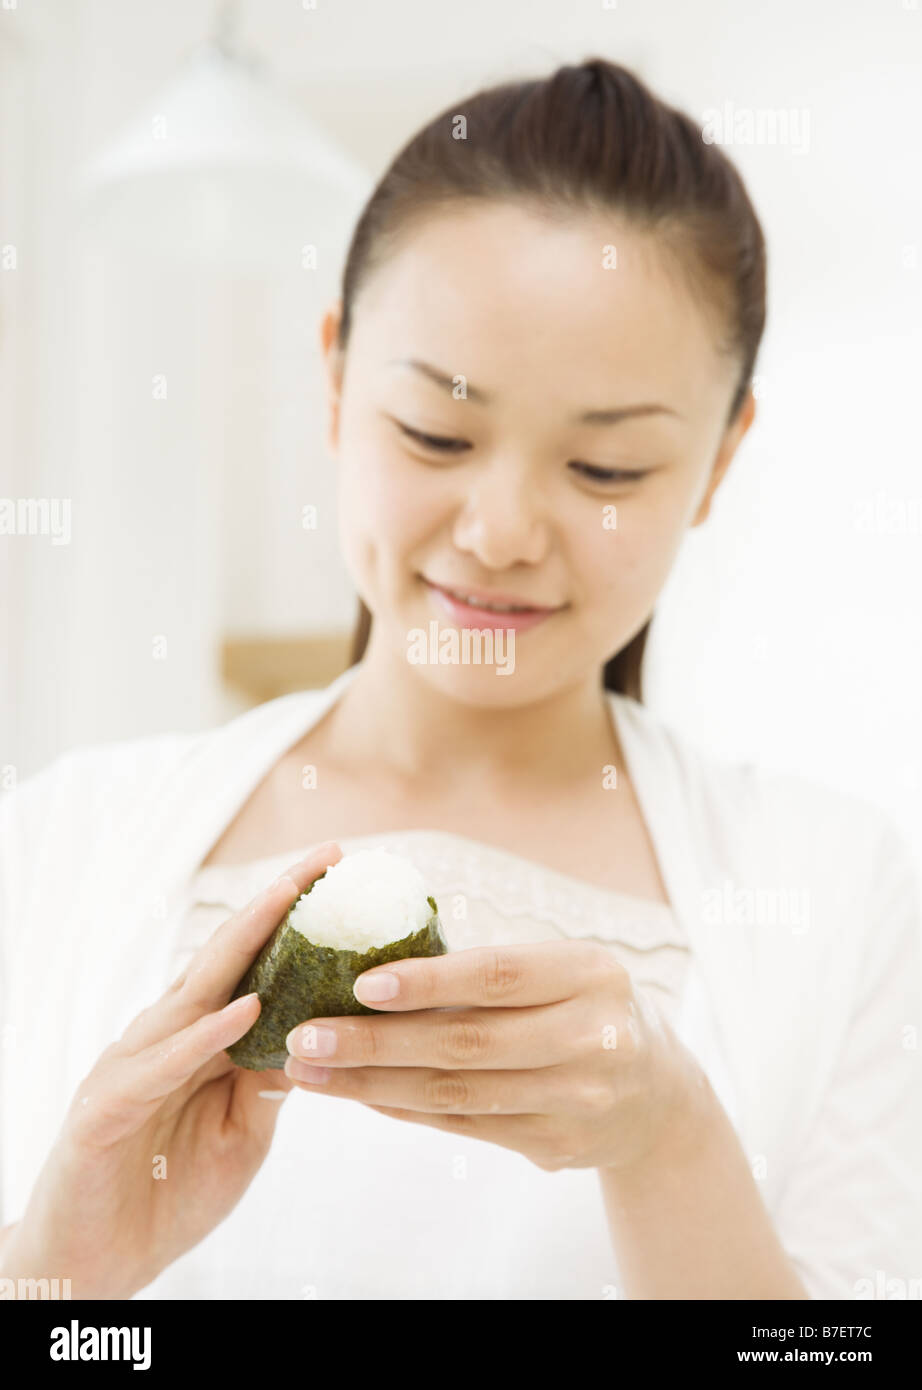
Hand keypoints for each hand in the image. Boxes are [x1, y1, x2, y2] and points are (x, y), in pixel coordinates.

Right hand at [4, 841, 342, 1297]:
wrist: (97, 1263)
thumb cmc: (168, 1192)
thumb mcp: (242, 1133)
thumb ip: (270, 1083)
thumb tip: (320, 1034)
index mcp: (195, 1039)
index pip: (250, 965)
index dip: (290, 919)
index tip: (339, 874)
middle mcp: (163, 1036)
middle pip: (224, 958)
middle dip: (274, 905)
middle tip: (323, 860)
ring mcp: (132, 1065)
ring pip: (192, 993)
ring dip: (243, 946)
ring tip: (291, 901)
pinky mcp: (107, 1108)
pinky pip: (163, 1065)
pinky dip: (205, 1037)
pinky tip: (246, 1011)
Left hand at [284, 940, 705, 1173]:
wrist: (656, 1094)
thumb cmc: (585, 1008)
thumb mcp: (564, 970)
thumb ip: (494, 971)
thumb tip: (379, 956)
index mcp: (591, 974)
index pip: (499, 976)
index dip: (429, 981)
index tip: (361, 983)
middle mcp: (592, 1038)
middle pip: (467, 1043)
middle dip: (375, 1043)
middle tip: (306, 1036)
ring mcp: (577, 1100)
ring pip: (455, 1093)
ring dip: (372, 1084)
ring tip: (312, 1070)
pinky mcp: (557, 1145)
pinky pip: (462, 1126)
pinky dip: (403, 1109)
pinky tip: (358, 1094)